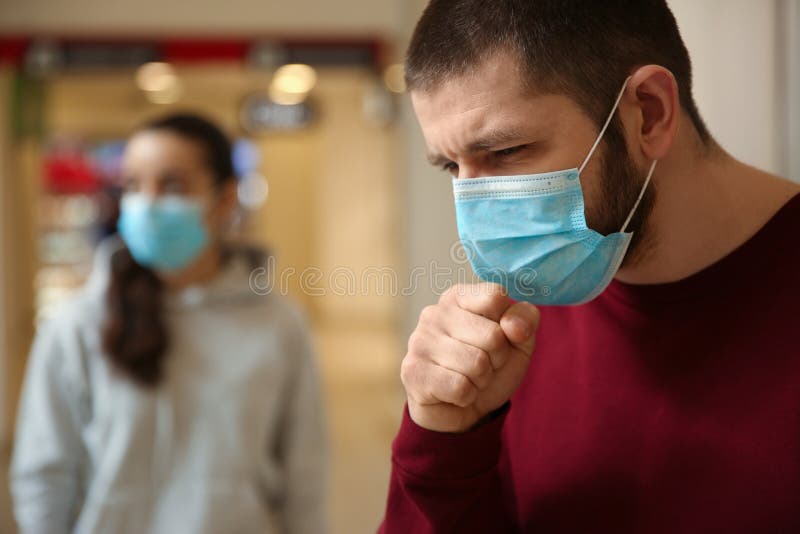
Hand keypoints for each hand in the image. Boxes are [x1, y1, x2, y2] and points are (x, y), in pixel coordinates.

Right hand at [401, 283, 539, 432]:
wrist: (464, 409)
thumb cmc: (489, 366)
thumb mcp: (519, 340)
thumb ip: (525, 319)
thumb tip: (513, 327)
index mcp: (459, 297)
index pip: (495, 297)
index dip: (509, 326)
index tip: (499, 337)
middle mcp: (434, 313)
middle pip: (492, 336)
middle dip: (497, 359)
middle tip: (484, 364)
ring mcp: (419, 341)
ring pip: (477, 364)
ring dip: (482, 380)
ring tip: (468, 378)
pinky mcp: (413, 371)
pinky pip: (460, 387)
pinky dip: (466, 396)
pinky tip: (455, 392)